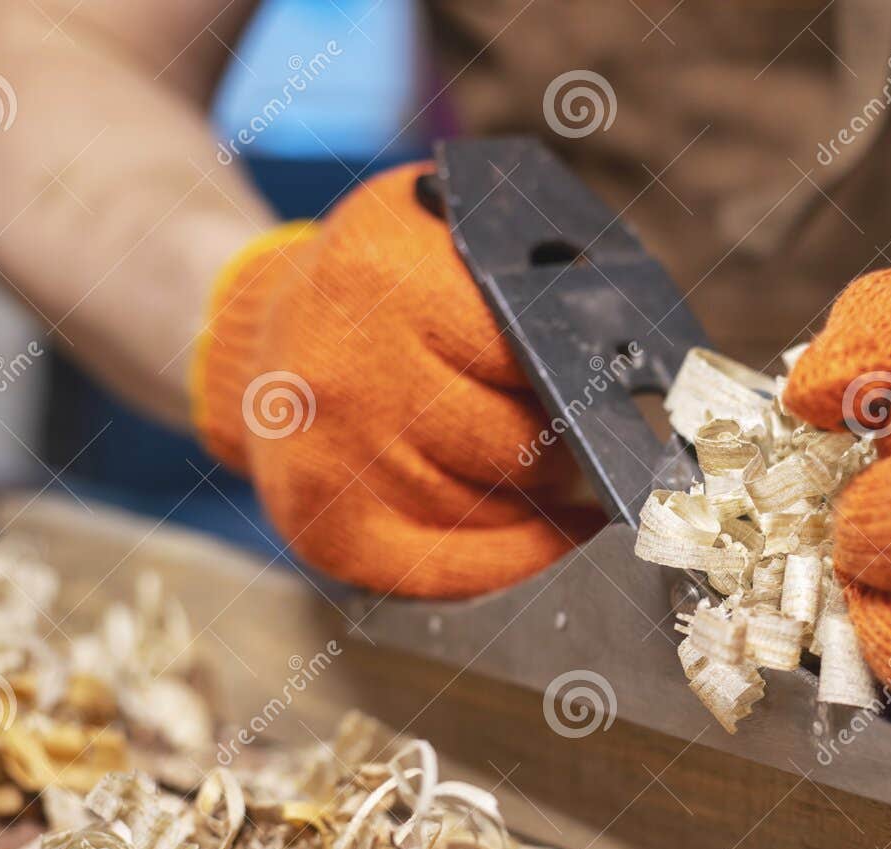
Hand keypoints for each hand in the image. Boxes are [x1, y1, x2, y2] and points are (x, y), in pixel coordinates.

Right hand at [190, 163, 601, 596]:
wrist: (267, 351)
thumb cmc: (380, 294)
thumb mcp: (442, 235)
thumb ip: (527, 264)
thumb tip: (624, 332)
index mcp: (383, 277)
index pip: (534, 348)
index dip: (587, 375)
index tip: (621, 388)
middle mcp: (348, 374)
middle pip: (520, 443)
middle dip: (572, 444)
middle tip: (590, 436)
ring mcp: (333, 463)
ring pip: (499, 508)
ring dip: (547, 499)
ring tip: (561, 473)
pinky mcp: (330, 534)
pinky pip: (458, 571)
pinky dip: (520, 557)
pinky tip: (555, 531)